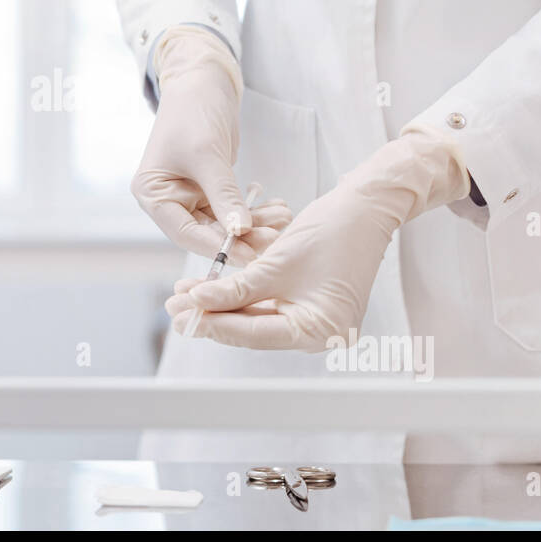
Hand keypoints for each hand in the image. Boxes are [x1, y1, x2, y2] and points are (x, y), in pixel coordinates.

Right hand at [133, 26, 282, 264]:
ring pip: (223, 223)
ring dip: (253, 225)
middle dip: (241, 236)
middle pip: (206, 231)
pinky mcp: (210, 189)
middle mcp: (168, 199)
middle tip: (274, 241)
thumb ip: (223, 195)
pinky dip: (253, 211)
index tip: (249, 256)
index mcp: (153, 194)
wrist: (202, 81)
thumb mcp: (207, 154)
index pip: (185, 232)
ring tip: (282, 221)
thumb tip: (239, 231)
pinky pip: (232, 209)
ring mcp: (190, 195)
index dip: (217, 246)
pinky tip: (277, 209)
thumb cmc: (193, 112)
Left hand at [165, 127, 470, 349]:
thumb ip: (236, 288)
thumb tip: (200, 304)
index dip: (214, 324)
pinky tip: (210, 289)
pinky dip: (241, 296)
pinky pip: (268, 305)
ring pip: (256, 317)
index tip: (183, 316)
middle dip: (212, 316)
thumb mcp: (276, 263)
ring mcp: (314, 320)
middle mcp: (318, 334)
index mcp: (317, 332)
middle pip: (252, 330)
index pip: (253, 334)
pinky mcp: (308, 304)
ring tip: (185, 295)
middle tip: (175, 308)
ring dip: (222, 305)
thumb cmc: (333, 231)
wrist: (365, 206)